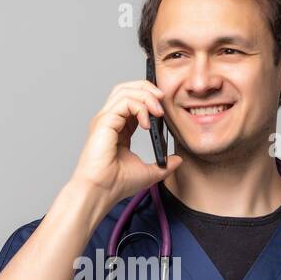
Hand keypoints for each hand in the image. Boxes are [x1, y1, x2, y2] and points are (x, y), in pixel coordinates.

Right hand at [71, 79, 181, 203]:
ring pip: (125, 90)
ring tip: (158, 111)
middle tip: (163, 99)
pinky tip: (148, 123)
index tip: (164, 107)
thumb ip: (164, 165)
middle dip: (147, 88)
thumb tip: (178, 160)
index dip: (149, 98)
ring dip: (146, 96)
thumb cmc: (116, 184)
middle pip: (126, 88)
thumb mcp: (149, 173)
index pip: (132, 101)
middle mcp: (109, 120)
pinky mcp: (104, 122)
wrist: (102, 192)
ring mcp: (105, 120)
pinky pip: (124, 102)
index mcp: (118, 128)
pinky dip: (139, 107)